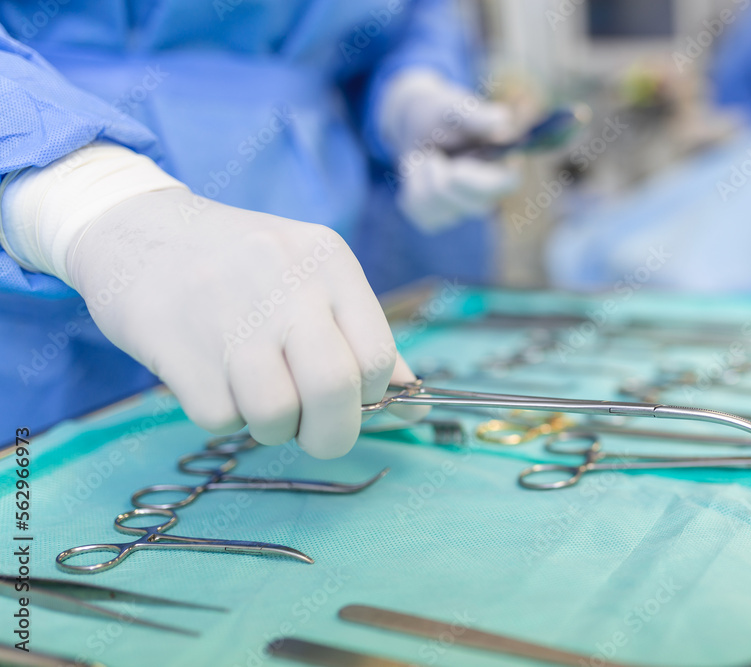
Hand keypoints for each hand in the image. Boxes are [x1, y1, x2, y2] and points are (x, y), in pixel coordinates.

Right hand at [67, 187, 412, 457]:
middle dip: (331, 434)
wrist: (134, 231)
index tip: (347, 399)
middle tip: (314, 433)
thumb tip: (416, 410)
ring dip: (271, 426)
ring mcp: (229, 313)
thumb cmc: (240, 268)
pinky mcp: (178, 345)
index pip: (376, 357)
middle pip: (334, 390)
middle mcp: (286, 282)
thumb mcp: (310, 281)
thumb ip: (365, 344)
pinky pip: (220, 419)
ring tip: (255, 395)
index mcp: (328, 261)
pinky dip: (222, 415)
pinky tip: (211, 377)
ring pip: (275, 415)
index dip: (367, 397)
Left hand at [381, 68, 519, 232]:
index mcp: (504, 163)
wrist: (416, 126)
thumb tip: (503, 123)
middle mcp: (490, 193)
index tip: (455, 169)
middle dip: (445, 178)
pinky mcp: (438, 219)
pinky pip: (419, 212)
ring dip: (423, 178)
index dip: (482, 183)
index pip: (508, 183)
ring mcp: (464, 209)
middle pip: (474, 205)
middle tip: (432, 155)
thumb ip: (477, 117)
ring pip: (440, 207)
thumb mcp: (455, 108)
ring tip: (425, 158)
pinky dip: (411, 188)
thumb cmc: (442, 114)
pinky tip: (417, 174)